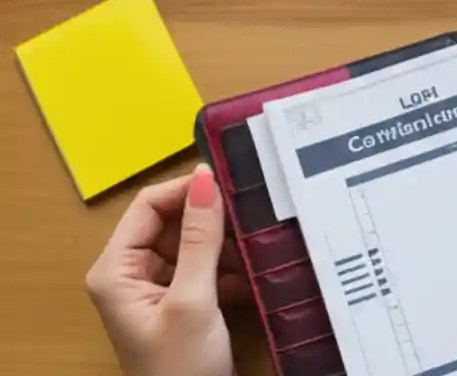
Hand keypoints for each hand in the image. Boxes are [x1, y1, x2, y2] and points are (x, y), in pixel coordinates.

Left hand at [86, 164, 249, 375]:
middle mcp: (130, 273)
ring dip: (225, 243)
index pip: (148, 206)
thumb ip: (200, 239)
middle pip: (171, 222)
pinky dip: (230, 266)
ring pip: (193, 244)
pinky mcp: (181, 303)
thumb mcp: (193, 299)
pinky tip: (256, 266)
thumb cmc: (181, 367)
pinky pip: (205, 268)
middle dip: (211, 217)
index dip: (186, 190)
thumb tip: (206, 179)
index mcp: (115, 269)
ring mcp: (156, 289)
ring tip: (260, 237)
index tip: (231, 182)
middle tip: (253, 208)